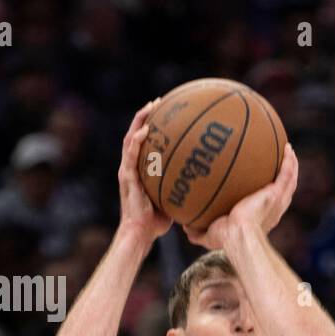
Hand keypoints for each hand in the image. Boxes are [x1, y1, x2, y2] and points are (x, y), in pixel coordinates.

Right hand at [117, 101, 170, 242]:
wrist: (141, 234)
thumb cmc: (157, 222)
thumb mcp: (173, 200)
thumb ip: (182, 188)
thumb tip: (207, 184)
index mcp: (139, 170)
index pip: (144, 142)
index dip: (152, 125)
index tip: (165, 111)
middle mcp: (131, 166)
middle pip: (135, 134)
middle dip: (145, 115)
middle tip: (159, 101)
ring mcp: (127, 171)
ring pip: (130, 139)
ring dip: (140, 121)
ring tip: (151, 107)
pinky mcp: (127, 178)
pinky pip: (131, 156)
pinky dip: (137, 142)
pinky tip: (145, 131)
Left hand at [184, 143, 298, 248]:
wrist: (238, 236)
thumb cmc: (227, 239)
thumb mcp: (210, 235)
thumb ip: (198, 231)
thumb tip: (185, 227)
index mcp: (262, 216)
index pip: (270, 202)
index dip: (271, 191)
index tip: (266, 181)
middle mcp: (274, 208)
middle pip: (284, 189)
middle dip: (285, 175)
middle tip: (281, 161)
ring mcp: (278, 201)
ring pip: (289, 180)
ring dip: (291, 165)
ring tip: (288, 150)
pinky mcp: (276, 194)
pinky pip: (286, 174)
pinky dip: (289, 162)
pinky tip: (287, 148)